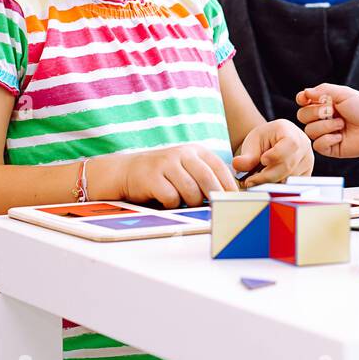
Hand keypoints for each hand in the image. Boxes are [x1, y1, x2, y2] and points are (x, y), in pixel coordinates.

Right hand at [112, 145, 238, 207]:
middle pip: (207, 178)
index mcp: (195, 150)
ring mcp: (166, 163)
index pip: (219, 167)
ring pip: (190, 190)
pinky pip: (171, 197)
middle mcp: (182, 153)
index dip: (228, 186)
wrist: (126, 171)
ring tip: (186, 203)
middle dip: (213, 196)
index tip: (232, 200)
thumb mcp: (186, 168)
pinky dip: (172, 204)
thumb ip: (205, 177)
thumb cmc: (163, 175)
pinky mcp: (151, 177)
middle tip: (215, 208)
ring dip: (192, 202)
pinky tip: (167, 201)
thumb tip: (228, 196)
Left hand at [233, 119, 314, 184]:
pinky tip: (268, 182)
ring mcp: (308, 161)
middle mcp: (304, 146)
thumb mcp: (253, 142)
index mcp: (291, 132)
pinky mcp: (306, 175)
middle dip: (267, 176)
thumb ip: (247, 155)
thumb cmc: (264, 140)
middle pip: (288, 166)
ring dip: (271, 183)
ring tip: (258, 179)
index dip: (277, 155)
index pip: (290, 144)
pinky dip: (278, 186)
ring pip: (289, 179)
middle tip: (249, 181)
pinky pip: (292, 186)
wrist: (274, 143)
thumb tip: (237, 164)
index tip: (262, 160)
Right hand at [295, 83, 358, 158]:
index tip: (307, 99)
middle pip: (302, 115)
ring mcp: (325, 133)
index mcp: (325, 104)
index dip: (302, 99)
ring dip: (325, 125)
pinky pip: (317, 145)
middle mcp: (323, 118)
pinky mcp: (330, 148)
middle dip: (315, 112)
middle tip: (332, 111)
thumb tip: (305, 92)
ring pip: (309, 131)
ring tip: (342, 124)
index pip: (303, 101)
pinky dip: (328, 139)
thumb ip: (323, 90)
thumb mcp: (343, 94)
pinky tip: (340, 136)